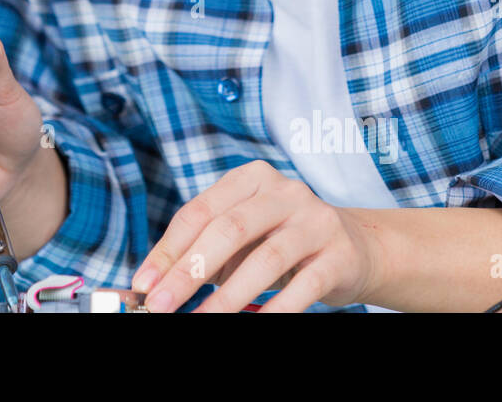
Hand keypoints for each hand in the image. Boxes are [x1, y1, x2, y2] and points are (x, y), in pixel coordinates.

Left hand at [130, 160, 382, 312]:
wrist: (357, 247)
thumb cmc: (281, 240)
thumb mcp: (243, 235)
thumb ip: (204, 250)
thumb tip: (155, 283)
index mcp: (251, 179)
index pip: (199, 211)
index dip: (168, 249)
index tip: (143, 283)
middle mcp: (285, 192)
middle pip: (228, 229)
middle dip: (189, 272)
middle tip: (162, 305)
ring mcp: (315, 220)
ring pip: (264, 259)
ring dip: (228, 297)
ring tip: (202, 320)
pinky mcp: (339, 254)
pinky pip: (303, 285)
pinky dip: (275, 309)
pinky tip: (253, 323)